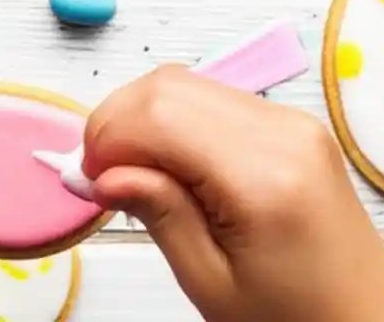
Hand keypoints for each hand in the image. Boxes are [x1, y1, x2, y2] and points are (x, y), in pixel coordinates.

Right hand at [84, 65, 383, 321]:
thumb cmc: (296, 320)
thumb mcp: (212, 284)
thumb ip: (158, 214)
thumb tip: (102, 172)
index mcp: (265, 175)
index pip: (158, 112)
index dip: (106, 139)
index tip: (87, 182)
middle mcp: (284, 132)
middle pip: (168, 86)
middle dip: (119, 124)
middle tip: (103, 182)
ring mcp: (293, 123)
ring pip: (187, 84)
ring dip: (144, 121)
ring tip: (136, 181)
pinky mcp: (293, 127)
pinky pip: (214, 100)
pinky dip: (176, 123)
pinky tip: (170, 170)